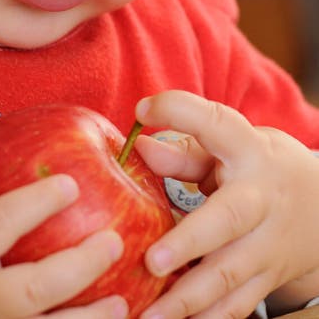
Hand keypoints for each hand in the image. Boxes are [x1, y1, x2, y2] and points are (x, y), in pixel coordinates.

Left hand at [131, 90, 318, 318]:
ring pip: (231, 275)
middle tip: (153, 261)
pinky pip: (238, 304)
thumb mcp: (228, 146)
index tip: (142, 109)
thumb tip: (139, 147)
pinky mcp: (267, 277)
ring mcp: (267, 243)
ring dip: (189, 298)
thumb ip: (184, 149)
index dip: (179, 111)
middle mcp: (260, 198)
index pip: (216, 123)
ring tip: (149, 316)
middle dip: (191, 242)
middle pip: (228, 219)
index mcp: (248, 150)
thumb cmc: (255, 165)